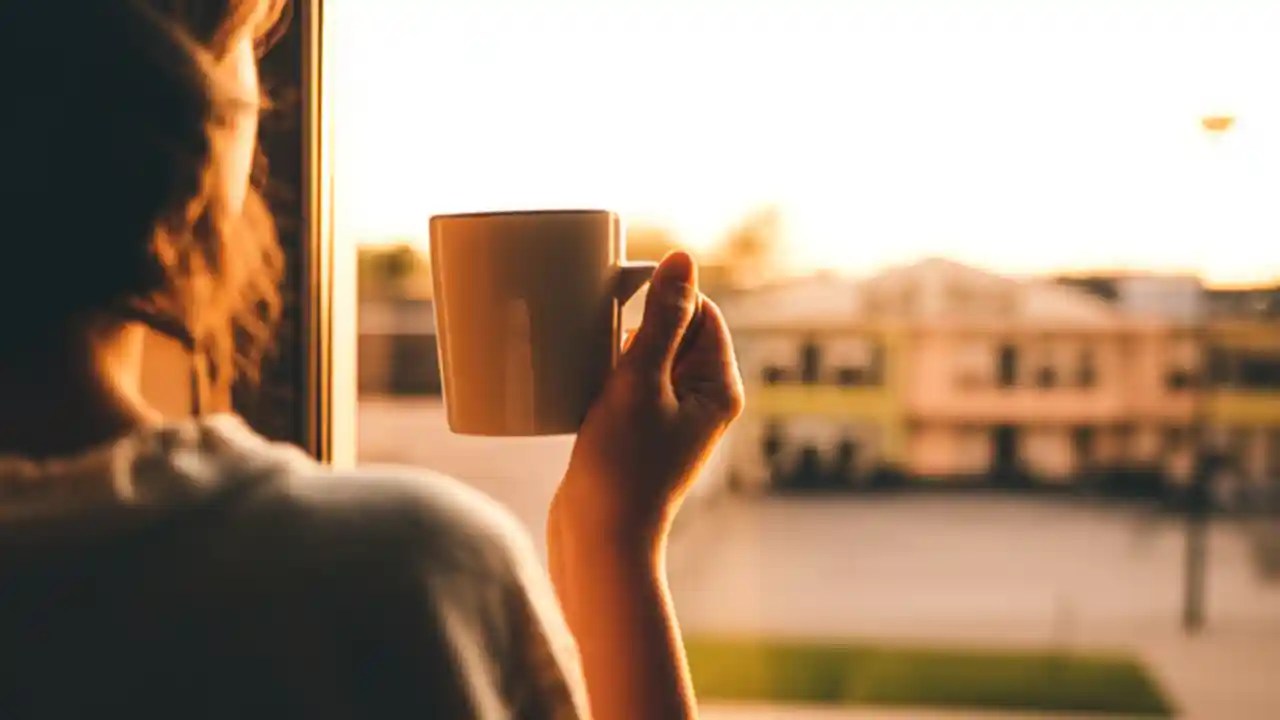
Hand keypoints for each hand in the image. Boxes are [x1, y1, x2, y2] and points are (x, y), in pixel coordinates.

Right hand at [556, 251, 744, 545]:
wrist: (598, 543)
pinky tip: (575, 381)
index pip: (700, 311)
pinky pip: (624, 385)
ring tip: (584, 360)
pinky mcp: (638, 434)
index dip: (661, 297)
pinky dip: (602, 375)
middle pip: (671, 331)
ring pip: (643, 357)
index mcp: (718, 387)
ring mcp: (670, 420)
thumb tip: (684, 257)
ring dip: (613, 348)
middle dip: (633, 322)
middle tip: (597, 336)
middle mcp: (702, 402)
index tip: (617, 300)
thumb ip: (663, 319)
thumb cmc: (623, 467)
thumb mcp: (639, 383)